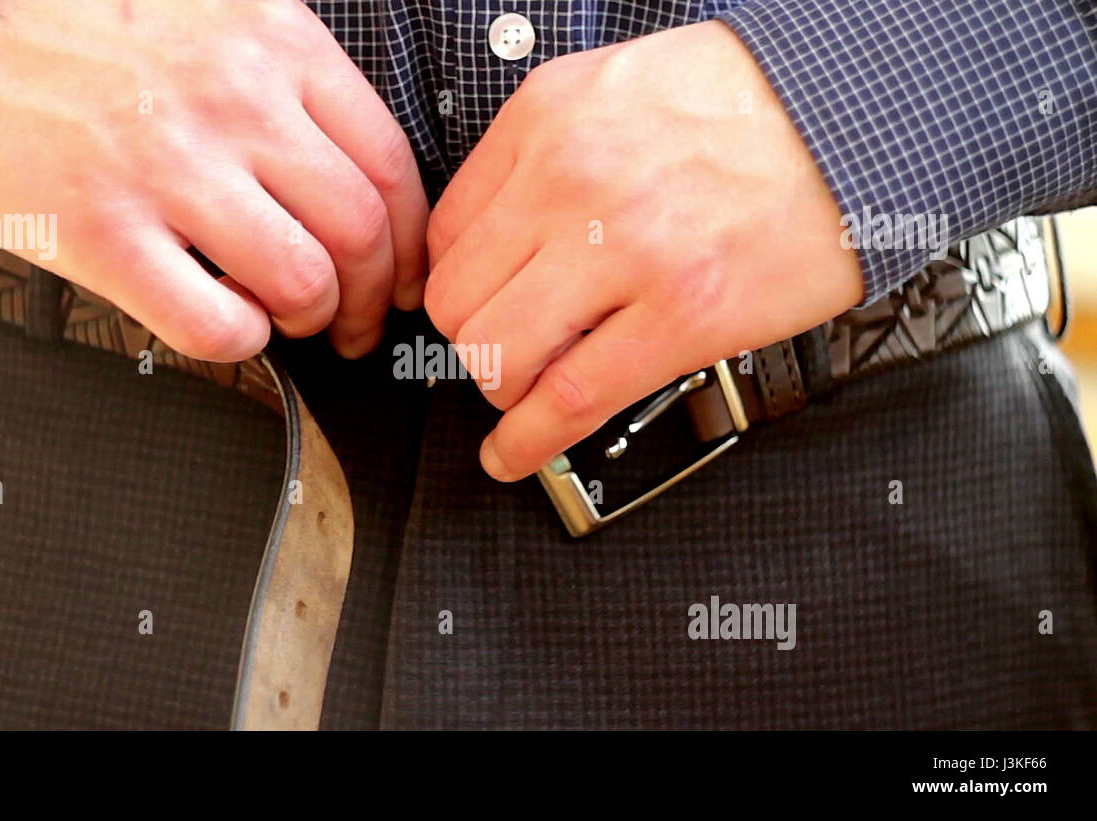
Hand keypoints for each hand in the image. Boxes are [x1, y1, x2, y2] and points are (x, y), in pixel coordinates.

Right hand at [0, 0, 427, 360]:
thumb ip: (301, 88)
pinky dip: (244, 341)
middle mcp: (231, 99)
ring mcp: (166, 167)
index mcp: (274, 43)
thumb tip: (379, 198)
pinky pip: (218, 325)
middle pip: (359, 232)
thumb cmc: (104, 51)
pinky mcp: (105, 232)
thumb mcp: (222, 24)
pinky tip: (232, 322)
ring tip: (294, 321)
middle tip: (361, 321)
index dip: (413, 244)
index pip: (389, 166)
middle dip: (376, 299)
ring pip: (302, 282)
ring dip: (314, 321)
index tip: (408, 278)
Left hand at [425, 21, 862, 480]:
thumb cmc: (752, 103)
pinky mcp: (684, 313)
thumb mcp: (618, 87)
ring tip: (526, 390)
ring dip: (502, 387)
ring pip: (497, 353)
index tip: (471, 306)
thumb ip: (545, 152)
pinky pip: (570, 399)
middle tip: (502, 350)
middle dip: (472, 340)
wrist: (863, 116)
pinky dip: (528, 443)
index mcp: (549, 119)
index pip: (447, 233)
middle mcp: (573, 181)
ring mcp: (626, 250)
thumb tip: (498, 231)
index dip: (452, 285)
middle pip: (458, 301)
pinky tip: (515, 453)